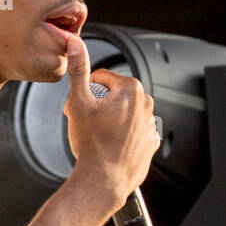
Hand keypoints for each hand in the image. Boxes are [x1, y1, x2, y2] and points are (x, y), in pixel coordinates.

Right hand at [63, 34, 160, 210]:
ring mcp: (150, 125)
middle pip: (114, 96)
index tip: (80, 105)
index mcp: (131, 89)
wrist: (103, 181)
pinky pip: (132, 133)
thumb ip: (78, 70)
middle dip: (98, 106)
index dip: (86, 90)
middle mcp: (145, 105)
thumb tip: (75, 44)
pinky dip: (121, 137)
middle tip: (85, 122)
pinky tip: (109, 146)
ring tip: (97, 137)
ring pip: (123, 115)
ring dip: (109, 121)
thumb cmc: (93, 146)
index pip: (102, 78)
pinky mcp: (150, 144)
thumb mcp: (79, 102)